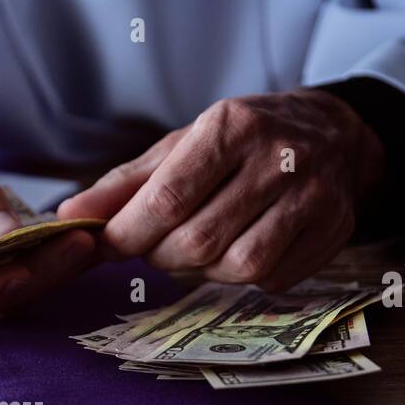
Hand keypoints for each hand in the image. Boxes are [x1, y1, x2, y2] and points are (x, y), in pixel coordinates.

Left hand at [57, 90, 385, 291]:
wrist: (332, 134)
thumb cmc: (241, 143)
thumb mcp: (181, 147)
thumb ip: (125, 184)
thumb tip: (70, 215)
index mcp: (232, 126)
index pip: (169, 198)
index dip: (129, 233)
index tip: (108, 245)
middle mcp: (278, 157)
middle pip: (200, 240)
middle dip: (162, 256)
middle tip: (156, 248)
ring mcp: (314, 195)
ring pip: (239, 267)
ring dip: (203, 272)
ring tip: (198, 250)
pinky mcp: (334, 229)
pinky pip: (273, 279)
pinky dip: (245, 278)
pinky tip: (239, 250)